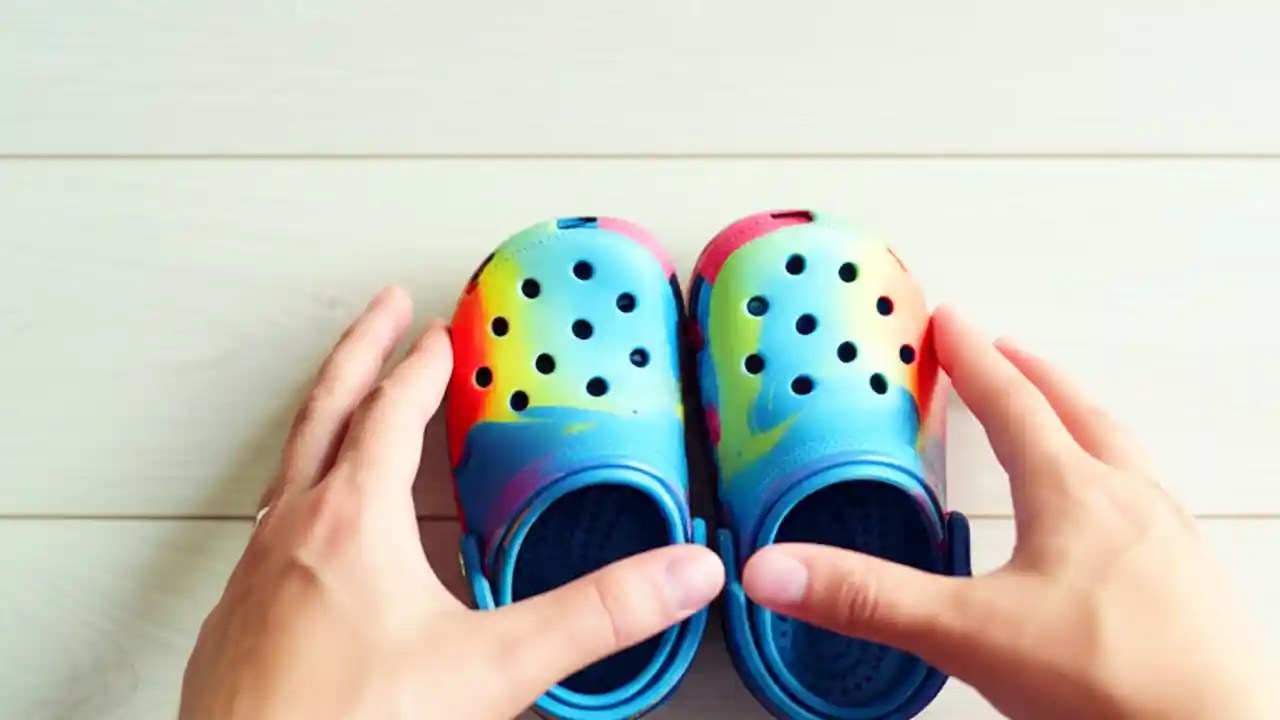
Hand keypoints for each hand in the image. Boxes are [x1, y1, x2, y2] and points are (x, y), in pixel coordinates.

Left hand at [180, 286, 723, 719]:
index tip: (441, 330)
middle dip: (361, 349)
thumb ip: (594, 615)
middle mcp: (292, 531)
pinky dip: (297, 493)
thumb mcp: (495, 668)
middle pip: (327, 410)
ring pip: (289, 467)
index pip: (393, 410)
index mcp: (354, 520)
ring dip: (326, 417)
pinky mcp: (236, 620)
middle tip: (381, 307)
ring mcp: (255, 575)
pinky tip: (310, 527)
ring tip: (348, 402)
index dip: (423, 364)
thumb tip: (679, 573)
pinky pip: (267, 527)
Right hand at [742, 307, 1275, 718]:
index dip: (974, 358)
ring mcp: (1171, 537)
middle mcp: (1128, 500)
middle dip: (1032, 374)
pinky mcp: (1193, 580)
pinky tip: (1111, 513)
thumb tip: (777, 569)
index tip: (952, 321)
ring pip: (1122, 451)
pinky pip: (1151, 498)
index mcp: (1072, 493)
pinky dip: (1119, 474)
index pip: (1013, 403)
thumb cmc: (1113, 685)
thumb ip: (868, 598)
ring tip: (1060, 414)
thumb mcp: (968, 635)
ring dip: (1081, 417)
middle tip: (1004, 349)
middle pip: (1076, 412)